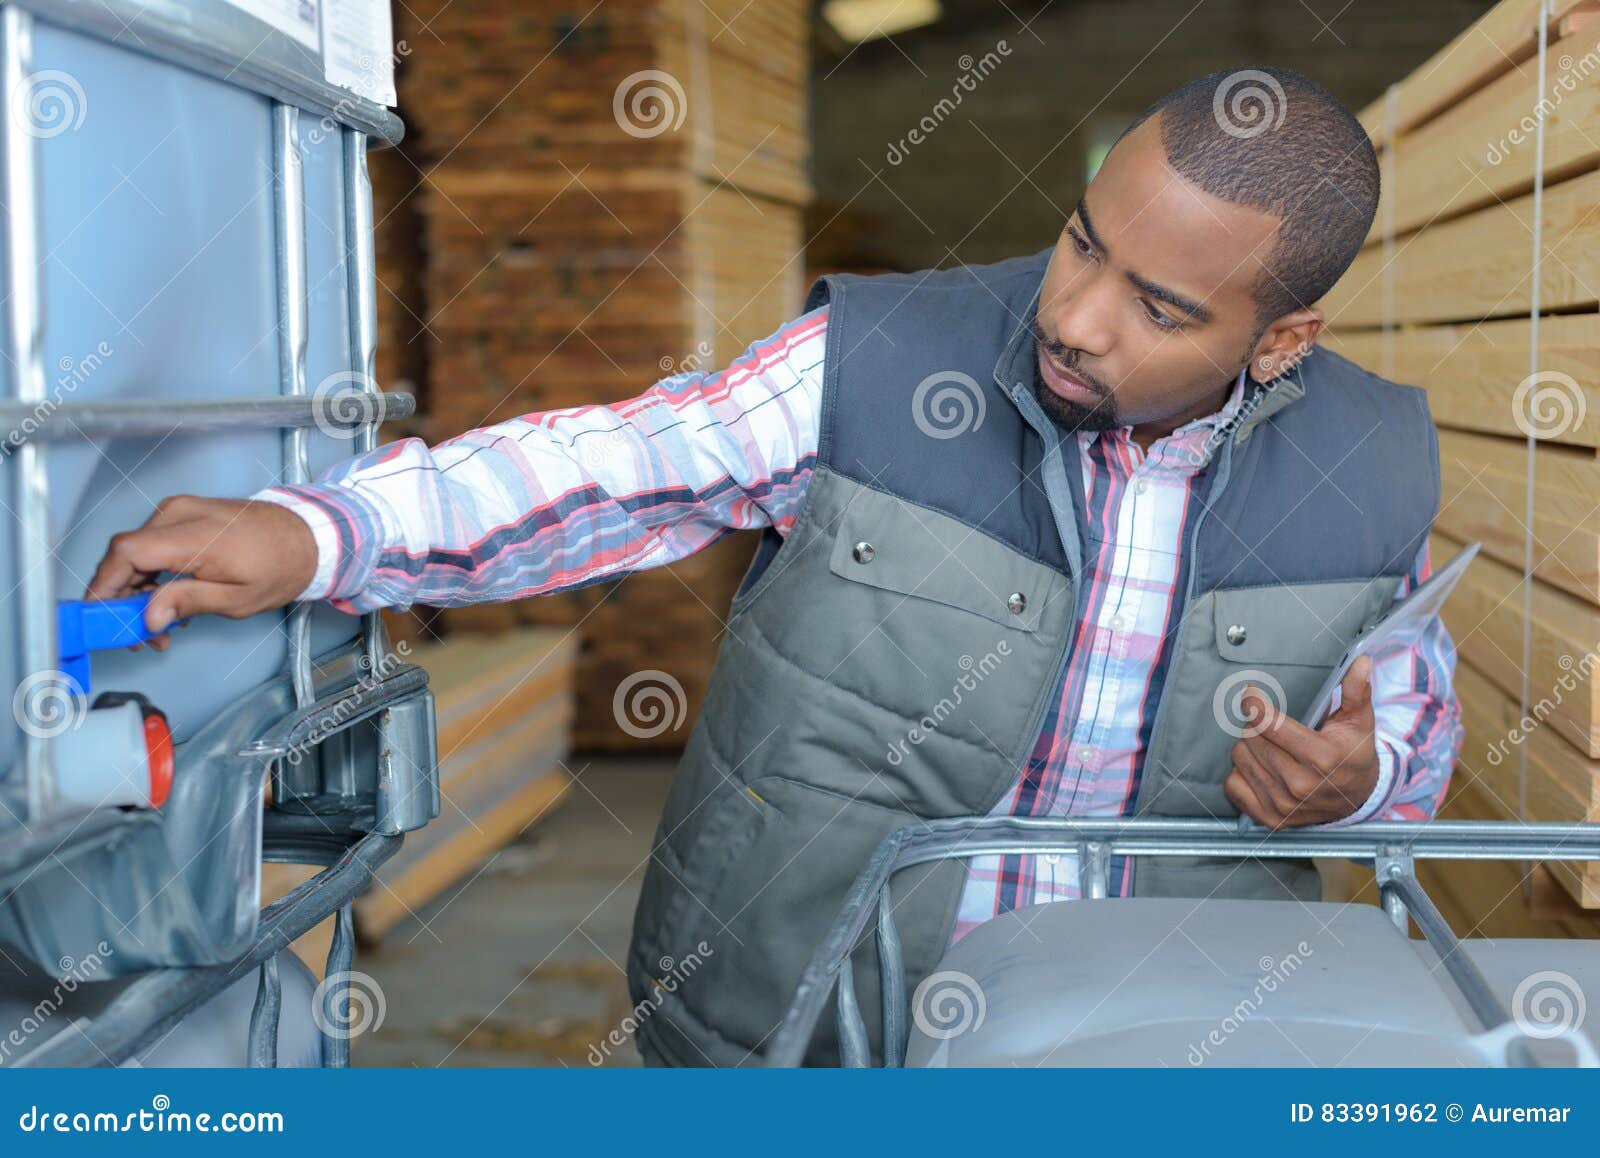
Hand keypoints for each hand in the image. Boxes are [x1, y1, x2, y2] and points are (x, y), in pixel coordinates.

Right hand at [85, 496, 318, 648]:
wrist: (308, 536)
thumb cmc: (281, 565)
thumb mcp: (237, 599)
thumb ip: (188, 603)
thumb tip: (148, 616)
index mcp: (194, 535)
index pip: (126, 553)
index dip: (105, 586)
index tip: (102, 617)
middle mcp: (179, 515)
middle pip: (126, 555)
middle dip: (125, 599)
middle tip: (143, 635)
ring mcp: (181, 510)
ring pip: (137, 552)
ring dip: (140, 590)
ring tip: (163, 627)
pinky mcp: (185, 514)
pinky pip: (154, 544)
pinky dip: (154, 573)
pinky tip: (170, 601)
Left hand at [1223, 655, 1379, 827]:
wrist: (1358, 800)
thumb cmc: (1354, 755)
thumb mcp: (1359, 722)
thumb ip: (1356, 691)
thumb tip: (1362, 662)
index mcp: (1321, 757)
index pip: (1267, 722)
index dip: (1254, 703)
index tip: (1252, 694)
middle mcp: (1299, 784)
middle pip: (1251, 738)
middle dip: (1257, 725)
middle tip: (1274, 726)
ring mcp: (1283, 805)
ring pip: (1240, 758)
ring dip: (1250, 748)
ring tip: (1272, 747)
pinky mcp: (1269, 818)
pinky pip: (1233, 785)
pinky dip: (1241, 773)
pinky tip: (1262, 768)